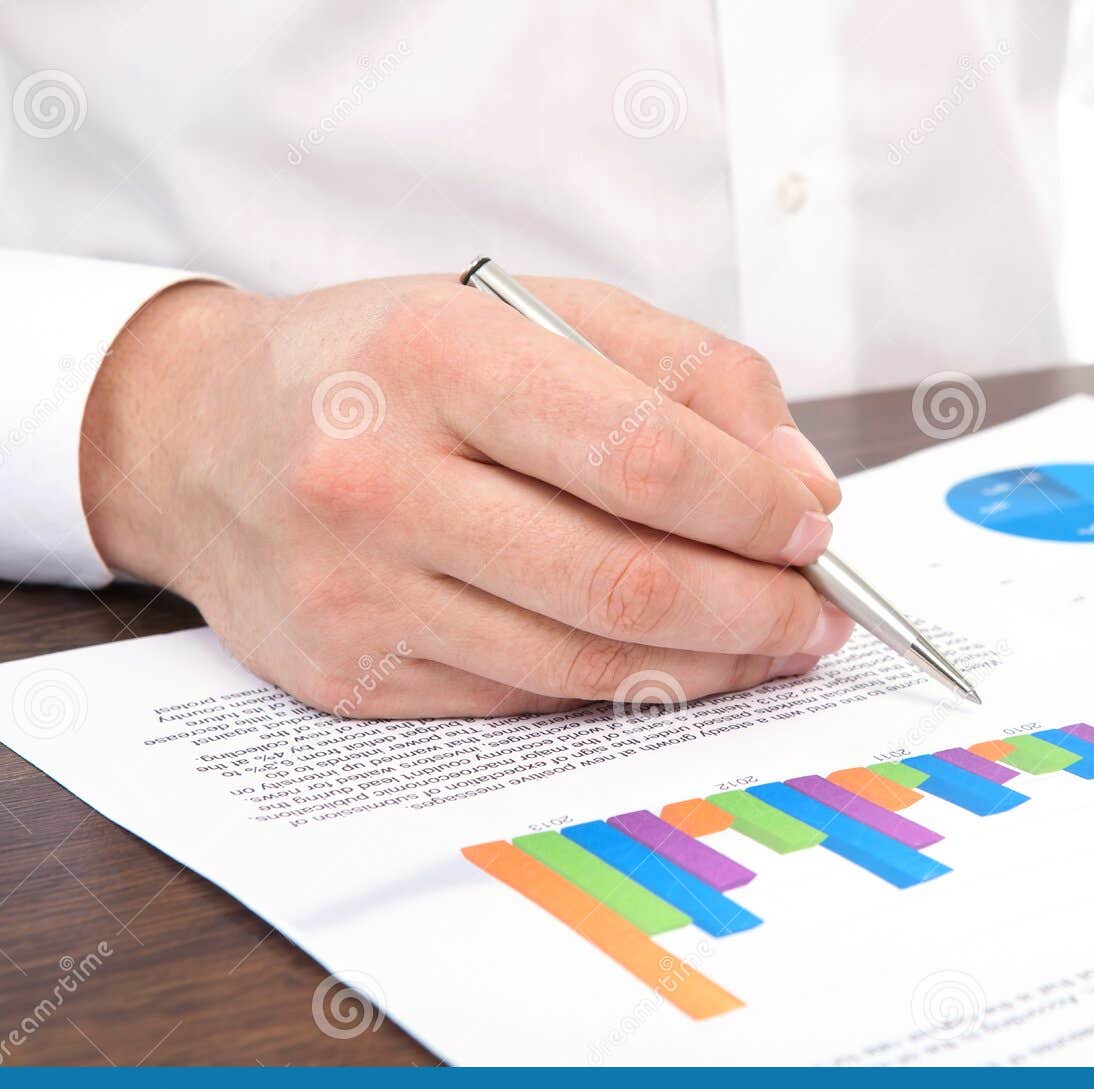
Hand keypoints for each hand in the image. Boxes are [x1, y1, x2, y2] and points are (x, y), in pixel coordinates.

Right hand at [80, 276, 852, 716]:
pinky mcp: (349, 676)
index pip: (642, 455)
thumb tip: (800, 485)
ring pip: (583, 662)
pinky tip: (676, 661)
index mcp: (435, 356)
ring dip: (711, 663)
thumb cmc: (389, 363)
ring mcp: (356, 591)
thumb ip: (686, 373)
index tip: (814, 527)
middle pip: (622, 580)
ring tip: (772, 641)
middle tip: (818, 608)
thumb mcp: (534, 311)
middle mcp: (379, 478)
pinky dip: (625, 687)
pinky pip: (527, 700)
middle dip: (755, 606)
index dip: (753, 506)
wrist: (203, 435)